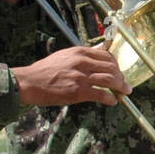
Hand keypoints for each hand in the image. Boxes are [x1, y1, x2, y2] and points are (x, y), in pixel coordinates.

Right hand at [12, 45, 130, 106]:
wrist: (29, 82)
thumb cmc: (43, 71)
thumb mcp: (63, 56)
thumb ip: (81, 55)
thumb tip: (98, 51)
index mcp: (79, 52)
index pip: (106, 55)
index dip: (116, 64)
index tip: (118, 72)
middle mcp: (82, 62)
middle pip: (112, 67)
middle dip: (121, 77)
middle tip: (124, 85)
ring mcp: (81, 77)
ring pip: (110, 80)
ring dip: (121, 87)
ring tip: (124, 93)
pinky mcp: (78, 91)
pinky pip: (102, 94)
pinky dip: (110, 99)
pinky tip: (112, 101)